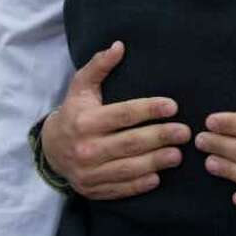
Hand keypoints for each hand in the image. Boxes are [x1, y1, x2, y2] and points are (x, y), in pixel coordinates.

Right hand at [41, 41, 191, 198]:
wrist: (50, 149)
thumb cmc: (73, 112)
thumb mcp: (81, 86)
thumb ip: (99, 65)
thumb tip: (119, 45)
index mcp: (85, 121)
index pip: (123, 114)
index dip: (149, 109)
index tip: (173, 106)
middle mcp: (85, 148)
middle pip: (129, 143)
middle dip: (160, 137)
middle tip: (184, 132)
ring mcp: (87, 172)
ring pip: (126, 168)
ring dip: (155, 162)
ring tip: (178, 155)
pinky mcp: (91, 189)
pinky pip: (119, 188)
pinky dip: (138, 185)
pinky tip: (158, 177)